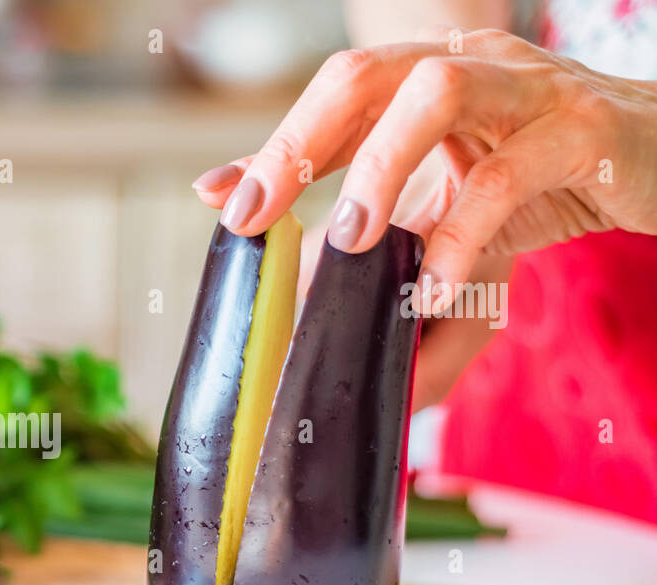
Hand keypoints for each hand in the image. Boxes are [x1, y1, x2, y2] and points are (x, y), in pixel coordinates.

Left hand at [191, 29, 656, 314]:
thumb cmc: (542, 176)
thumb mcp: (440, 196)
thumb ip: (363, 216)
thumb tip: (278, 267)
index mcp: (430, 76)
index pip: (338, 93)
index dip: (278, 146)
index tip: (229, 208)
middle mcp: (474, 67)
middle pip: (369, 72)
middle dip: (305, 141)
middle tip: (267, 215)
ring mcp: (530, 91)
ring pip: (438, 93)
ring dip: (379, 166)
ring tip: (350, 241)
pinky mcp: (585, 133)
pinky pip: (509, 173)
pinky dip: (463, 235)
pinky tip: (437, 288)